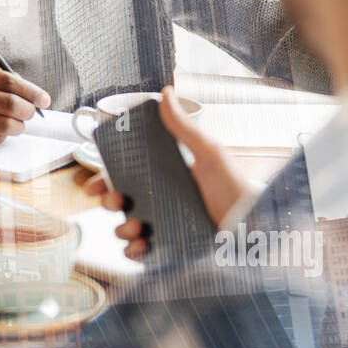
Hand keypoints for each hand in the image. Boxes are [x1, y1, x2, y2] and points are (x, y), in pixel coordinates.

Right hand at [0, 59, 50, 145]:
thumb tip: (26, 90)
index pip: (10, 82)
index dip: (32, 91)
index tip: (44, 99)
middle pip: (10, 104)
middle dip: (29, 111)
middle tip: (33, 112)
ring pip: (3, 125)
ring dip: (19, 127)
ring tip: (20, 124)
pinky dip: (2, 137)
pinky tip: (1, 131)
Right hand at [82, 86, 251, 258]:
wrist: (254, 225)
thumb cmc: (236, 187)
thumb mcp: (208, 152)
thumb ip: (183, 127)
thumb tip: (166, 93)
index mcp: (165, 177)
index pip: (126, 176)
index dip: (104, 180)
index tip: (93, 184)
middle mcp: (161, 201)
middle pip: (121, 202)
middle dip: (109, 201)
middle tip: (116, 199)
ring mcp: (164, 226)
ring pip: (126, 228)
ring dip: (121, 228)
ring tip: (135, 226)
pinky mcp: (171, 249)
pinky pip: (141, 254)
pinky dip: (133, 252)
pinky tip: (139, 246)